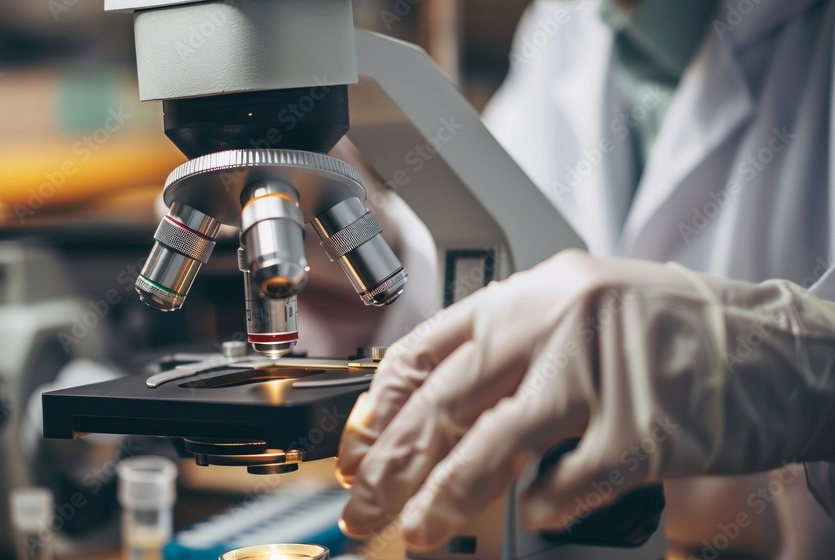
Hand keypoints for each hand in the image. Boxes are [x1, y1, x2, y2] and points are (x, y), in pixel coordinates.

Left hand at [335, 250, 834, 548]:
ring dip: (441, 498)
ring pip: (488, 445)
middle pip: (444, 402)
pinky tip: (536, 515)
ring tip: (412, 531)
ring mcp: (597, 376)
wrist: (779, 345)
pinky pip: (565, 484)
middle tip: (362, 503)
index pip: (427, 345)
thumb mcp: (583, 311)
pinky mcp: (638, 432)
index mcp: (535, 291)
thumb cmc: (678, 331)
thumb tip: (441, 404)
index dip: (379, 402)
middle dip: (390, 462)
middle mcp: (556, 324)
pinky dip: (543, 507)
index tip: (357, 442)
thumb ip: (514, 346)